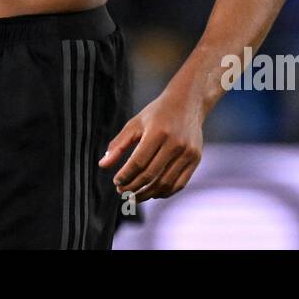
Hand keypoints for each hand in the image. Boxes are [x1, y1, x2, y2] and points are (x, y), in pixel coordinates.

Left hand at [99, 88, 204, 202]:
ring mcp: (188, 152)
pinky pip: (179, 184)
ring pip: (165, 183)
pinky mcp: (196, 159)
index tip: (116, 182)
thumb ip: (118, 145)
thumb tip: (103, 165)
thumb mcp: (135, 124)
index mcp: (157, 132)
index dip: (125, 175)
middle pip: (151, 174)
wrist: (187, 103)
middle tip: (122, 192)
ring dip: (148, 194)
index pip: (138, 162)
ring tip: (135, 196)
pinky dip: (164, 192)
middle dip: (133, 187)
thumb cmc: (156, 114)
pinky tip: (152, 193)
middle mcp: (175, 143)